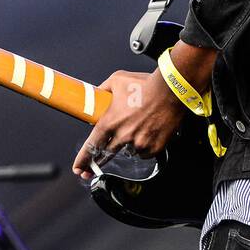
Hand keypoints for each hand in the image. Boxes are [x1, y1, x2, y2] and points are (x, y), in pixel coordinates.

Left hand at [72, 69, 188, 179]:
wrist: (171, 90)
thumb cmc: (145, 84)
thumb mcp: (117, 80)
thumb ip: (104, 90)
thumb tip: (98, 94)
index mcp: (110, 122)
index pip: (91, 146)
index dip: (83, 160)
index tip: (78, 169)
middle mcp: (123, 135)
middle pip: (107, 154)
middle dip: (101, 160)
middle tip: (97, 165)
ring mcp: (139, 143)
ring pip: (129, 151)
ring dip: (130, 144)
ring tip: (139, 129)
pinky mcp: (154, 147)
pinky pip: (146, 152)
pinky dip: (145, 146)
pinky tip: (149, 132)